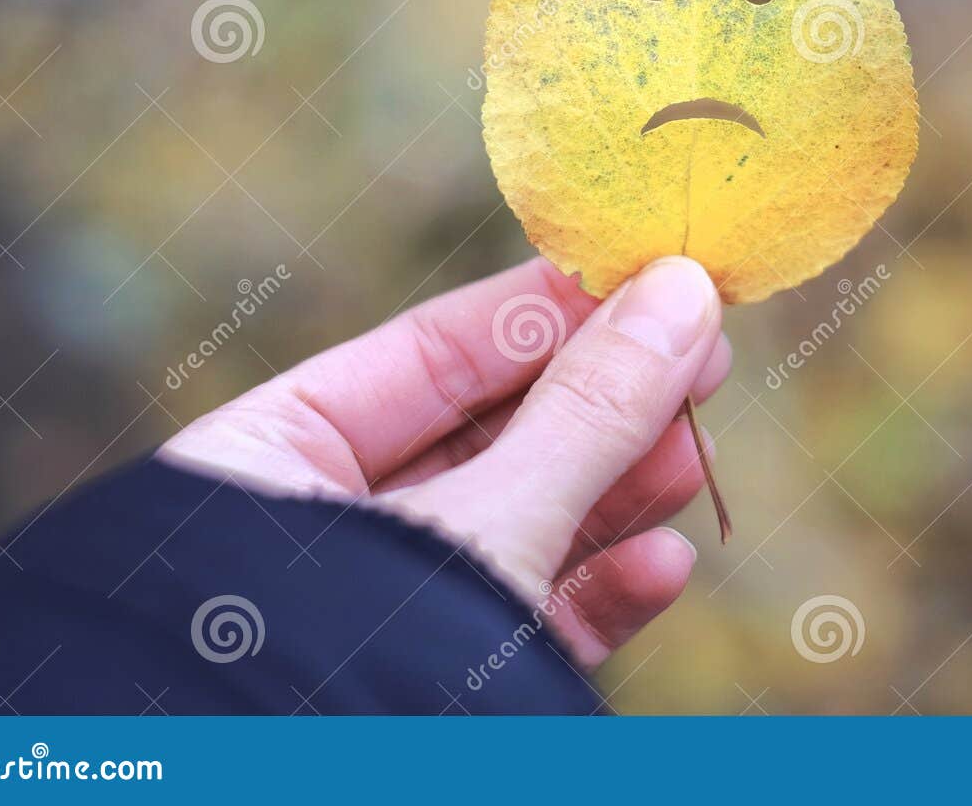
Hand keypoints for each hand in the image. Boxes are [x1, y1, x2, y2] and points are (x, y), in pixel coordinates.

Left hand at [158, 256, 728, 667]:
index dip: (551, 311)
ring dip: (614, 493)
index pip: (431, 354)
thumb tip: (682, 295)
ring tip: (694, 458)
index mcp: (266, 462)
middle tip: (705, 362)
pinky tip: (664, 562)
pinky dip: (595, 592)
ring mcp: (376, 612)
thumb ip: (584, 412)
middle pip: (487, 438)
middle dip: (602, 405)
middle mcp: (315, 532)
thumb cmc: (337, 675)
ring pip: (516, 526)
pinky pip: (520, 618)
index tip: (653, 281)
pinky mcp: (425, 689)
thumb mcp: (481, 524)